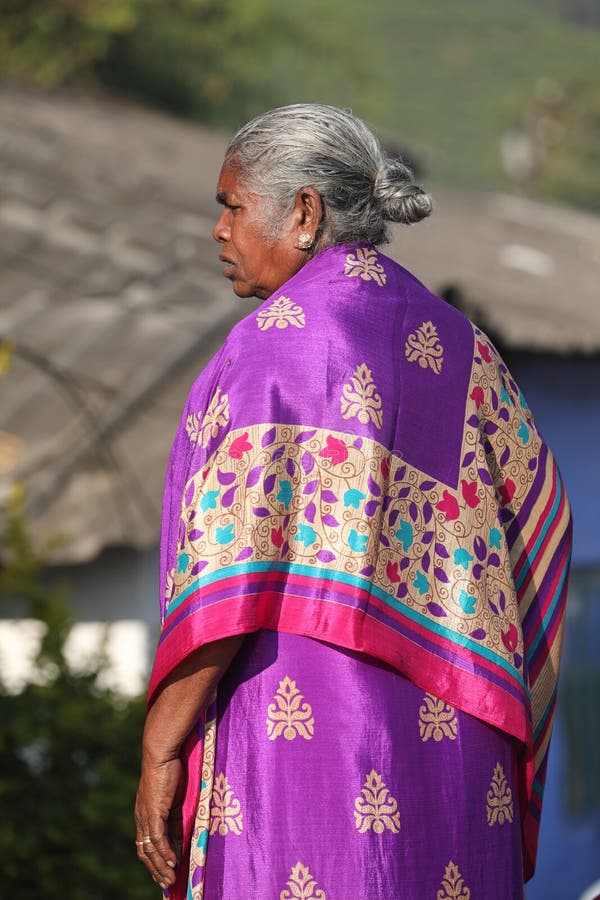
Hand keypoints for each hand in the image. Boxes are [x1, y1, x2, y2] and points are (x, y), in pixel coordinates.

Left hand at [135, 754, 183, 889]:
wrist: (161, 753)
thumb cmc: (169, 770)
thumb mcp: (174, 800)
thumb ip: (176, 819)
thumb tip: (181, 839)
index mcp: (145, 814)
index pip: (145, 844)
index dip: (153, 861)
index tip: (163, 873)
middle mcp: (142, 818)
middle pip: (145, 852)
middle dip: (156, 870)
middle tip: (166, 883)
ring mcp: (146, 816)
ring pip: (150, 849)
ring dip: (161, 866)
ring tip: (170, 879)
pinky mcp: (154, 812)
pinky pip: (158, 838)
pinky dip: (165, 852)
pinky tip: (173, 861)